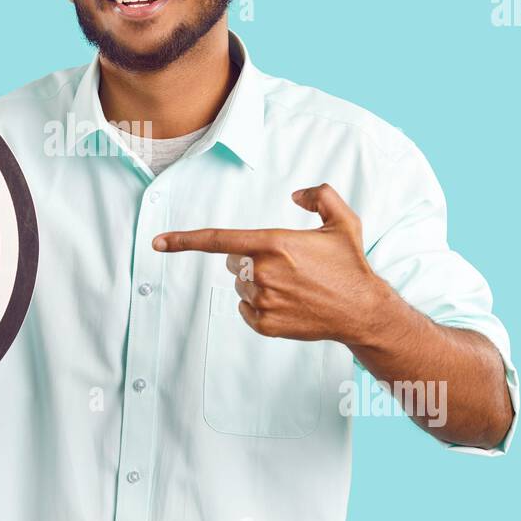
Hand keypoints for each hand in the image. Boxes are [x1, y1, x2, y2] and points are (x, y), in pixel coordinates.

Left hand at [151, 183, 391, 343]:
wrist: (362, 311)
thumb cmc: (350, 265)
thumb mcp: (343, 221)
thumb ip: (319, 196)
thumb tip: (295, 195)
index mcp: (274, 244)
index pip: (218, 240)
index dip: (184, 240)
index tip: (158, 242)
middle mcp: (263, 272)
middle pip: (233, 263)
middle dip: (251, 261)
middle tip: (288, 267)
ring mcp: (263, 301)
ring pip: (240, 286)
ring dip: (258, 284)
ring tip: (293, 287)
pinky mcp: (265, 324)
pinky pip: (246, 309)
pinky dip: (260, 306)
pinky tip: (288, 304)